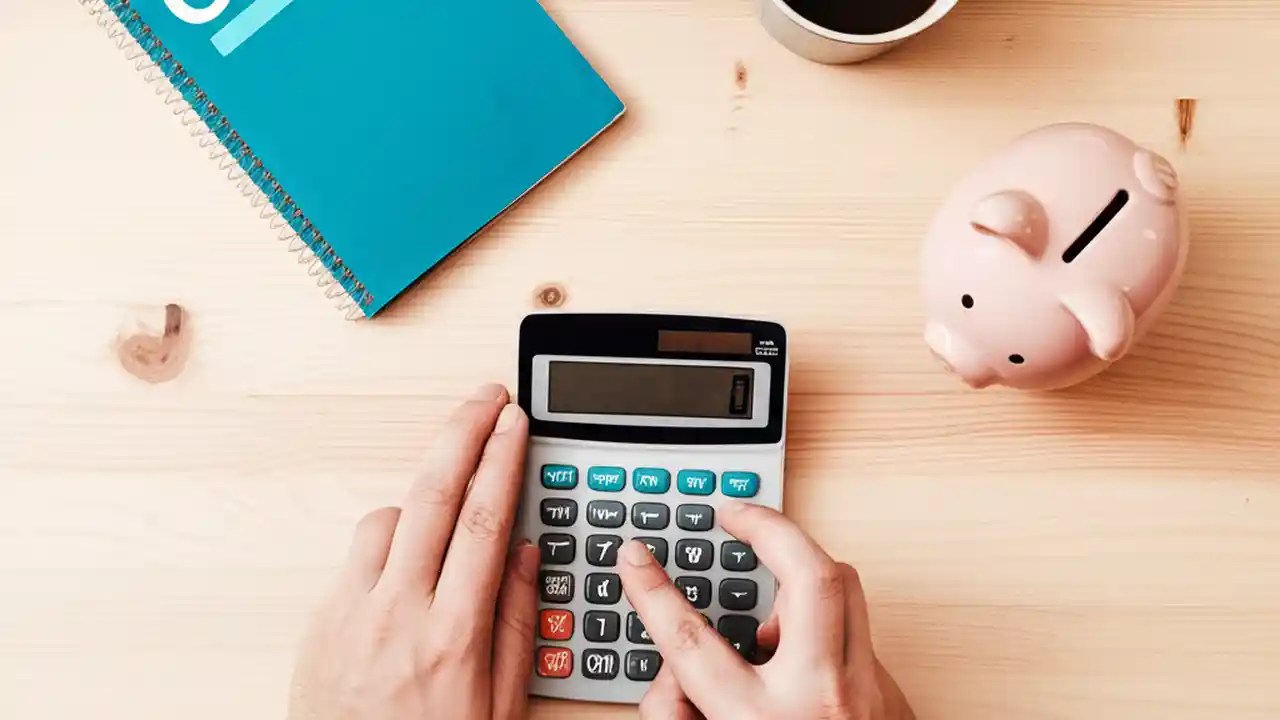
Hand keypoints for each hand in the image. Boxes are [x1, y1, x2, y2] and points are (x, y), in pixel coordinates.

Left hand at [287, 384, 540, 719]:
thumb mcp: (500, 706)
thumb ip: (516, 624)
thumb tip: (524, 554)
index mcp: (454, 635)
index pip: (484, 521)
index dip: (502, 460)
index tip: (513, 423)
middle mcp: (398, 614)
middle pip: (432, 495)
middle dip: (462, 433)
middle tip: (484, 400)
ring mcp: (351, 613)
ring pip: (386, 518)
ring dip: (422, 498)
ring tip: (451, 505)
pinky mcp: (321, 621)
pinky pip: (357, 554)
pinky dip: (388, 541)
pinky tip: (410, 559)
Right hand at [618, 501, 913, 719]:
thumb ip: (684, 715)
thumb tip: (675, 680)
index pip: (691, 642)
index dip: (653, 592)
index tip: (636, 557)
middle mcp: (822, 704)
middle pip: (807, 577)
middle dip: (770, 528)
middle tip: (736, 513)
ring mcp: (867, 697)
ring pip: (847, 592)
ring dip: (805, 576)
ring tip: (770, 594)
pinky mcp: (896, 703)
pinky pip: (858, 638)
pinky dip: (826, 633)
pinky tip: (803, 662)